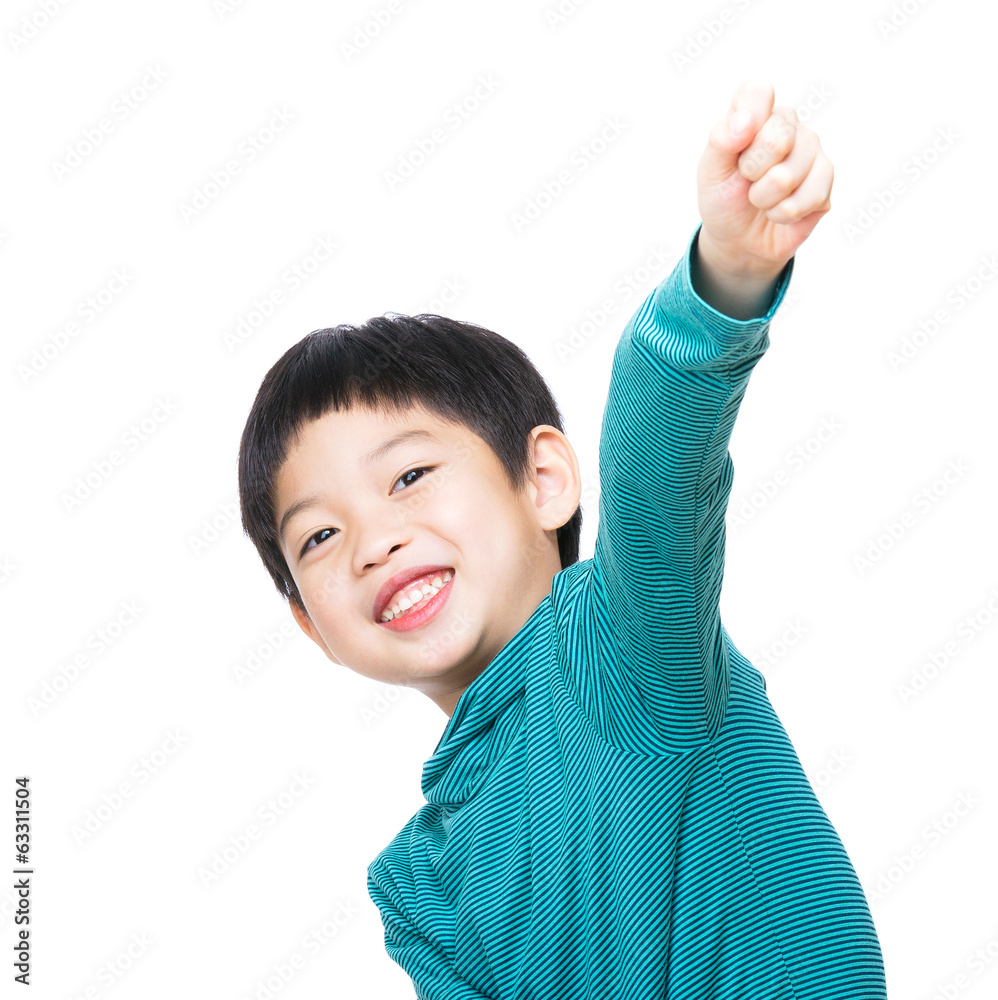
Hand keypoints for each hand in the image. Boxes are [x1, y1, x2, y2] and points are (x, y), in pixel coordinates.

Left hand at [696, 78, 833, 281]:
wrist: (738, 238)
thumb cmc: (724, 198)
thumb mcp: (710, 171)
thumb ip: (721, 140)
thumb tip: (745, 120)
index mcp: (759, 113)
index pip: (759, 93)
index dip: (747, 120)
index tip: (736, 144)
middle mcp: (790, 126)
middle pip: (777, 139)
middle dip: (752, 172)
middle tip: (747, 180)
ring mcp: (812, 152)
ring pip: (788, 176)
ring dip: (764, 199)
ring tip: (761, 199)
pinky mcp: (825, 182)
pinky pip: (806, 199)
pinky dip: (782, 214)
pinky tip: (779, 211)